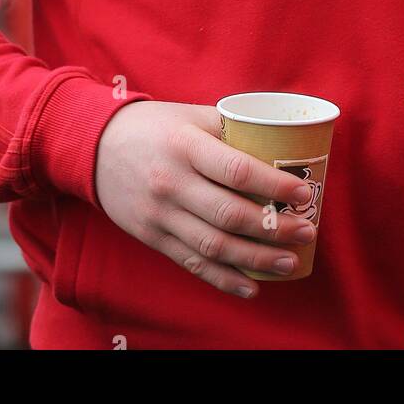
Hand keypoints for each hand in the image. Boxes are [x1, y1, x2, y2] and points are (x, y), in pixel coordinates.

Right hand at [94, 100, 317, 296]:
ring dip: (257, 259)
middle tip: (308, 231)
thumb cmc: (155, 126)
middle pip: (230, 215)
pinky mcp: (153, 237)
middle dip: (275, 229)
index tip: (303, 194)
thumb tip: (281, 140)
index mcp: (186, 146)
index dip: (274, 185)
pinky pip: (192, 264)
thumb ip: (230, 128)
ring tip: (290, 262)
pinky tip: (252, 287)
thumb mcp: (190, 116)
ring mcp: (160, 215)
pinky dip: (224, 280)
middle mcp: (172, 183)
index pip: (236, 170)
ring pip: (215, 246)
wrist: (96, 148)